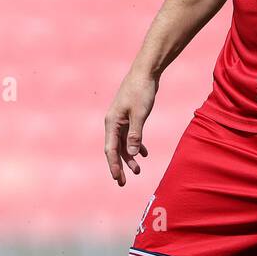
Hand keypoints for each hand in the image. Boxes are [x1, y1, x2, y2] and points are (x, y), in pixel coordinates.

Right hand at [104, 68, 157, 184]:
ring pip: (123, 144)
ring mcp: (121, 120)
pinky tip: (144, 154)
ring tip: (138, 170)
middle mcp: (113, 123)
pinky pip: (130, 136)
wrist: (145, 73)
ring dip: (129, 157)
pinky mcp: (129, 117)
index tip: (118, 179)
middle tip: (123, 183)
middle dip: (119, 166)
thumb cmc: (141, 91)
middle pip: (115, 149)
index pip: (110, 150)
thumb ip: (135, 135)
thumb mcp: (140, 114)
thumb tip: (132, 155)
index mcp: (112, 123)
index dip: (114, 165)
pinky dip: (136, 145)